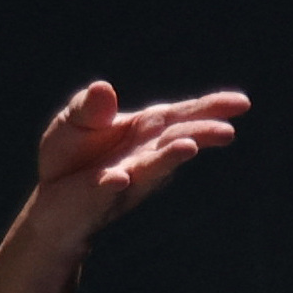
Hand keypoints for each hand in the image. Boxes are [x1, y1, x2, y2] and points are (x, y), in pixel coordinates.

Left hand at [34, 81, 248, 235]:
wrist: (51, 203)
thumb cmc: (72, 156)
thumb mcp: (74, 120)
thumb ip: (88, 106)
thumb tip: (102, 89)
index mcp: (145, 128)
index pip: (183, 115)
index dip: (211, 108)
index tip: (241, 104)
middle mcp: (145, 154)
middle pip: (177, 140)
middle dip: (200, 134)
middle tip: (226, 132)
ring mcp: (126, 177)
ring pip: (151, 166)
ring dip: (169, 158)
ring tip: (188, 147)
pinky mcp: (98, 197)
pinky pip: (106, 189)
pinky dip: (114, 183)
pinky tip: (121, 177)